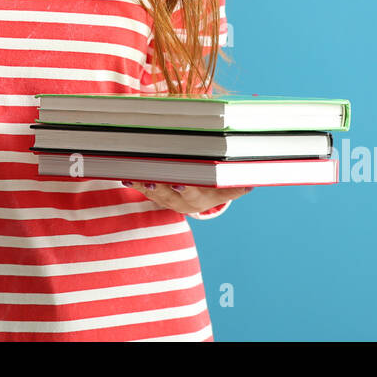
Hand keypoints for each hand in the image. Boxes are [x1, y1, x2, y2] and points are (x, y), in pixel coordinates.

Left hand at [122, 181, 252, 214]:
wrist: (193, 203)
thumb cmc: (211, 188)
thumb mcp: (224, 189)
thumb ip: (236, 186)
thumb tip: (253, 182)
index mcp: (200, 199)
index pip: (196, 194)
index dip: (187, 189)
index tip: (180, 183)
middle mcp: (181, 201)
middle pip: (170, 193)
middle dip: (162, 186)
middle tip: (154, 179)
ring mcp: (165, 198)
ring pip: (153, 191)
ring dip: (143, 182)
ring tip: (135, 174)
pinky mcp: (152, 194)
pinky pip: (142, 187)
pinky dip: (133, 180)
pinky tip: (123, 173)